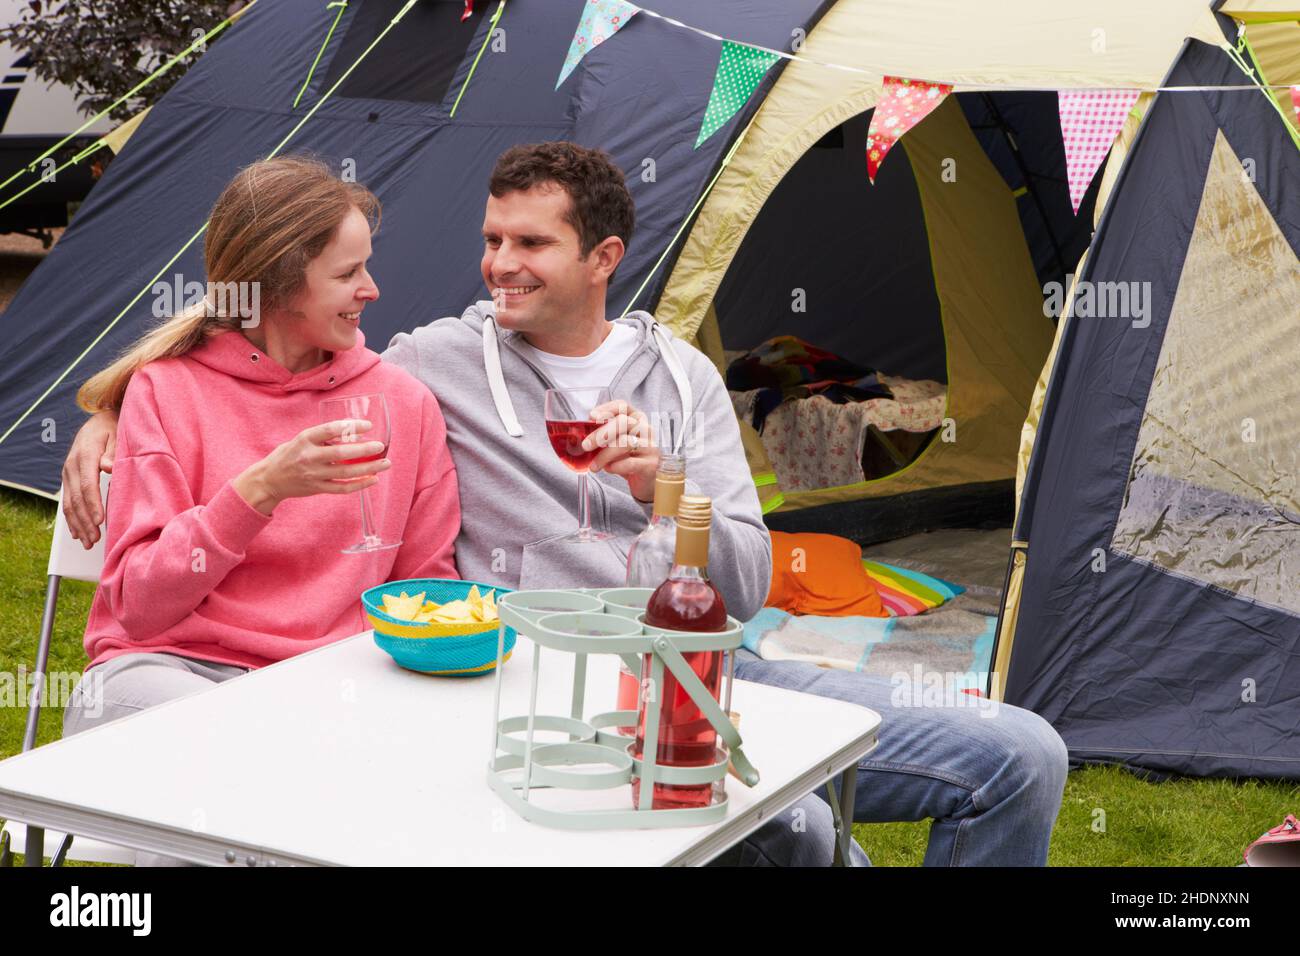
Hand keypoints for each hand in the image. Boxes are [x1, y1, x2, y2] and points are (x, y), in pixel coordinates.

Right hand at [63, 410, 118, 548]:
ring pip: (69, 503)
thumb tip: (109, 467)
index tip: (100, 521)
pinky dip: (72, 519)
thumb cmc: (114, 428)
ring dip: (78, 524)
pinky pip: (67, 501)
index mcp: (85, 454)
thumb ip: (114, 452)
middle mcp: (72, 465)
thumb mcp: (118, 434)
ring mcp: (68, 472)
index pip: (87, 485)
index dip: (93, 504)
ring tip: (89, 542)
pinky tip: (78, 533)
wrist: (99, 420)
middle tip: (95, 539)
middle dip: (85, 521)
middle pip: (76, 498)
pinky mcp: (68, 478)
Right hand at [232, 419, 390, 515]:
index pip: (330, 429)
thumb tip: (352, 432)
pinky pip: (342, 488)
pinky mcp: (317, 488)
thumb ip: (323, 437)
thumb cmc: (288, 455)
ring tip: (385, 463)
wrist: (269, 480)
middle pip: (341, 453)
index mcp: (304, 439)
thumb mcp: (301, 439)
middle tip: (380, 446)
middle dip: (364, 450)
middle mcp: (309, 457)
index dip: (351, 426)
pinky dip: (359, 485)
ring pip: (346, 473)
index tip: (368, 426)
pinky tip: (373, 479)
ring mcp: (313, 475)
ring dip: (368, 468)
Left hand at [582, 400, 659, 502]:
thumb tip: (580, 435)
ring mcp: (650, 446)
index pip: (622, 406)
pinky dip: (615, 466)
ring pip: (625, 442)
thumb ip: (602, 436)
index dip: (606, 409)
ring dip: (604, 455)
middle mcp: (646, 429)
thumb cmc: (628, 458)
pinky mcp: (651, 464)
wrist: (646, 481)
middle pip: (623, 422)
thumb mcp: (615, 443)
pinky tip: (609, 469)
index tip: (591, 417)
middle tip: (585, 446)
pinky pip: (630, 462)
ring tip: (594, 466)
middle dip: (600, 434)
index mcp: (636, 419)